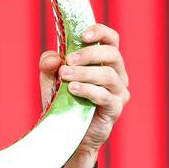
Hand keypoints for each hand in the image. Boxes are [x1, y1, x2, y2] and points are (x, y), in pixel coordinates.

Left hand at [39, 23, 129, 167]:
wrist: (68, 134)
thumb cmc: (64, 103)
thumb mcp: (51, 81)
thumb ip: (49, 66)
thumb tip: (53, 58)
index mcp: (105, 62)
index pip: (111, 40)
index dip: (100, 32)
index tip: (82, 35)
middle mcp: (117, 74)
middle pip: (112, 54)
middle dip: (89, 54)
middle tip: (69, 60)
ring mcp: (119, 92)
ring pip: (109, 75)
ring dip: (85, 73)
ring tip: (65, 76)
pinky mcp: (115, 109)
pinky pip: (105, 96)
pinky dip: (88, 90)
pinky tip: (72, 89)